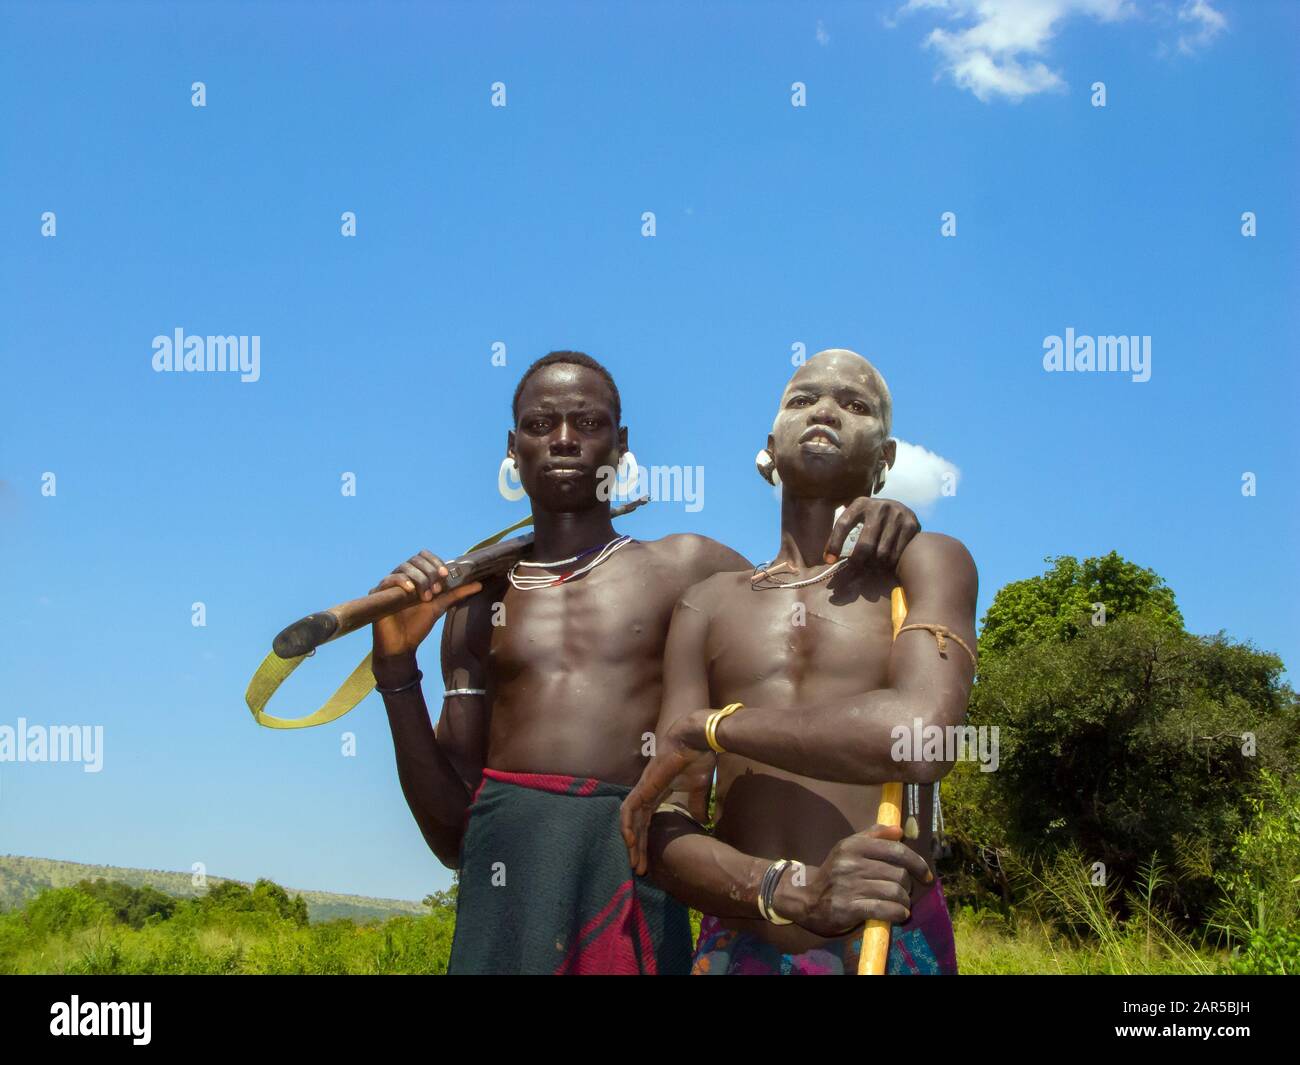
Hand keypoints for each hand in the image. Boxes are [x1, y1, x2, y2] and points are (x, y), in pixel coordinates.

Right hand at [371, 549, 481, 659]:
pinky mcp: (378, 593)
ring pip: (404, 567)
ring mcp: (389, 584)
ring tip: (426, 596)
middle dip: (429, 572)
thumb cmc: (417, 626)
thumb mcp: (439, 607)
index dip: (435, 562)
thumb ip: (456, 594)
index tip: (445, 574)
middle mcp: (402, 577)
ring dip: (419, 579)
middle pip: (415, 560)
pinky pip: (389, 579)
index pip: (424, 557)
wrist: (401, 646)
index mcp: (416, 577)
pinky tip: (411, 591)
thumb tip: (478, 584)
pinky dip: (402, 581)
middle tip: (436, 589)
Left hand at [620, 711, 713, 874]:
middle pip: (637, 824)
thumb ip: (697, 803)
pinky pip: (630, 807)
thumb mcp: (700, 786)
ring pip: (630, 819)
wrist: (698, 737)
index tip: (649, 859)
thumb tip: (701, 820)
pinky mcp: (645, 785)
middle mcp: (647, 791)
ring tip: (634, 862)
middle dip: (638, 848)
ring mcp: (644, 788)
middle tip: (640, 869)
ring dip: (631, 841)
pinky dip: (627, 825)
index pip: (646, 820)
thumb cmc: (699, 756)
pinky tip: (630, 841)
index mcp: (658, 791)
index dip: (646, 839)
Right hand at [775, 824, 933, 937]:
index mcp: (853, 846)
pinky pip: (884, 910)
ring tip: (902, 903)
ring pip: (894, 892)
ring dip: (904, 901)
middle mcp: (851, 864)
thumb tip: (900, 830)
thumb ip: (874, 835)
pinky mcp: (848, 908)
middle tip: (904, 891)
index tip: (926, 874)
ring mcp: (849, 886)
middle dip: (908, 885)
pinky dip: (898, 913)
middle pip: (898, 874)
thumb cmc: (834, 872)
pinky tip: (899, 914)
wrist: (807, 899)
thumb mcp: (849, 848)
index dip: (917, 862)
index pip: (895, 850)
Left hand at [824, 497, 919, 572]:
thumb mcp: (857, 516)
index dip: (834, 544)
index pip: (843, 524)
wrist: (901, 508)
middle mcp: (879, 507)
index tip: (829, 560)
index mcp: (861, 503)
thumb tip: (828, 558)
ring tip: (871, 565)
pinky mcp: (910, 524)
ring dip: (875, 565)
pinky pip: (896, 554)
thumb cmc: (871, 518)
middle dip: (858, 561)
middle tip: (856, 567)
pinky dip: (889, 563)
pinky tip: (885, 562)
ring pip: (881, 554)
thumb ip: (844, 531)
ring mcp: (896, 515)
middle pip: (865, 545)